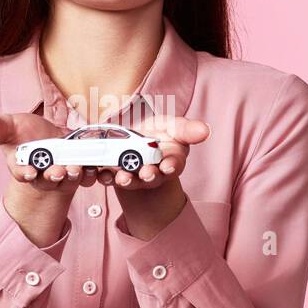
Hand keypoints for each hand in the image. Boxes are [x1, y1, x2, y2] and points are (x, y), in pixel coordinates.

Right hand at [0, 112, 103, 245]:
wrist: (46, 137)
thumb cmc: (23, 133)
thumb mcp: (9, 127)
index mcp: (22, 166)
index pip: (22, 173)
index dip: (25, 173)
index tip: (30, 172)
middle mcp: (42, 175)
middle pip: (48, 180)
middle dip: (54, 176)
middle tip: (59, 172)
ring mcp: (62, 174)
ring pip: (69, 179)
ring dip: (74, 175)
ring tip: (78, 168)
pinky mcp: (80, 171)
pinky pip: (88, 175)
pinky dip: (94, 172)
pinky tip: (98, 167)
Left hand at [104, 115, 209, 240]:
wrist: (132, 140)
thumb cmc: (157, 135)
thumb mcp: (173, 127)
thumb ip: (188, 130)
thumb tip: (206, 130)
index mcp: (170, 161)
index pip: (173, 166)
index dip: (171, 166)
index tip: (168, 166)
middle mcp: (152, 172)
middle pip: (152, 176)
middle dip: (149, 175)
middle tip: (147, 174)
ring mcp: (133, 175)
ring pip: (131, 180)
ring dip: (127, 179)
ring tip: (122, 177)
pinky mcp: (114, 175)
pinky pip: (109, 178)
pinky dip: (105, 176)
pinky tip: (101, 173)